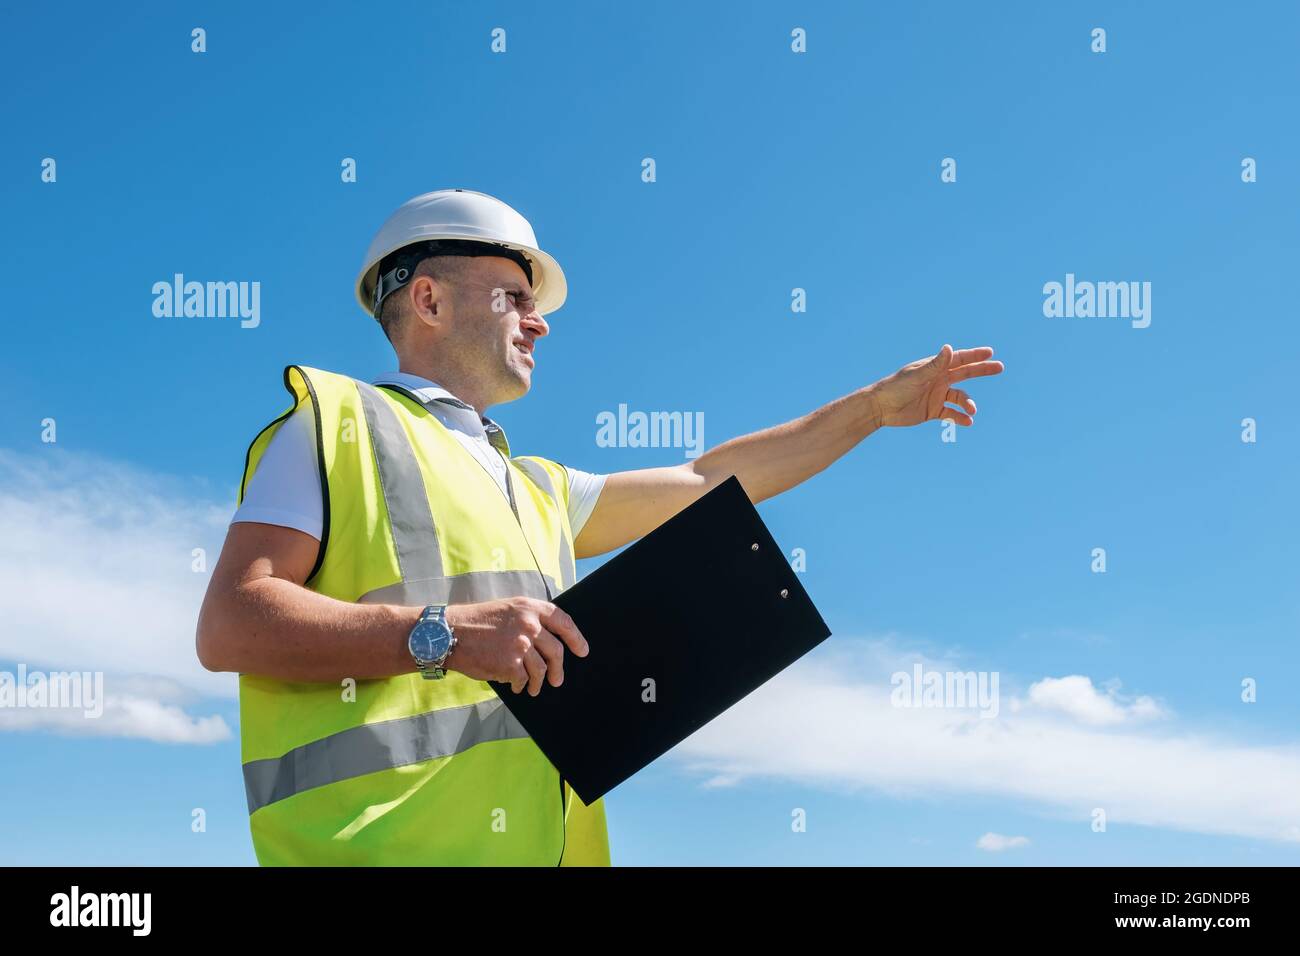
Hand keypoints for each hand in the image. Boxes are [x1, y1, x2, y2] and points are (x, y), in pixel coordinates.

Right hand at [443, 597, 588, 695]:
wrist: (450, 633)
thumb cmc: (477, 622)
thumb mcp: (507, 609)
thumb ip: (529, 619)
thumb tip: (548, 640)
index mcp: (530, 608)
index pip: (564, 622)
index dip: (576, 638)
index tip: (582, 650)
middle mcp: (529, 624)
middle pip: (556, 650)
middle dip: (559, 669)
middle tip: (558, 679)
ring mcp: (521, 645)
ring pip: (542, 669)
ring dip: (538, 682)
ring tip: (533, 688)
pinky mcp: (511, 664)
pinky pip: (523, 680)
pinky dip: (521, 685)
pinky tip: (516, 686)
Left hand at [867, 344, 1003, 427]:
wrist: (880, 408)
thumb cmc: (896, 387)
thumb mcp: (917, 375)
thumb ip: (935, 364)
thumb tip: (950, 348)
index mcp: (934, 367)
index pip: (958, 359)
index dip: (974, 355)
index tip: (990, 353)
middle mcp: (938, 379)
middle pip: (965, 373)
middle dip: (982, 370)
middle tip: (1000, 367)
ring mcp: (937, 395)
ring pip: (960, 397)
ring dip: (968, 403)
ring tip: (972, 411)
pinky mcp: (933, 411)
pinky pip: (951, 413)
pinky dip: (960, 418)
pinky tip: (967, 422)